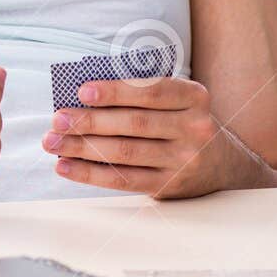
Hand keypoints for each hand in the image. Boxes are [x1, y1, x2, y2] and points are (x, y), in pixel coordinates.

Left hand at [41, 75, 269, 198]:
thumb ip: (140, 93)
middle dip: (91, 121)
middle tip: (57, 119)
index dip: (116, 91)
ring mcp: (184, 160)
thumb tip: (83, 98)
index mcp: (193, 97)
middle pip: (135, 124)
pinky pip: (124, 179)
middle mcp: (194, 128)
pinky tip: (65, 166)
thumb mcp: (176, 101)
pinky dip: (90, 173)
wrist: (224, 165)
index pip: (152, 91)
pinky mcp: (169, 186)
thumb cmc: (181, 122)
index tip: (82, 91)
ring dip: (83, 147)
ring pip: (126, 153)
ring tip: (53, 142)